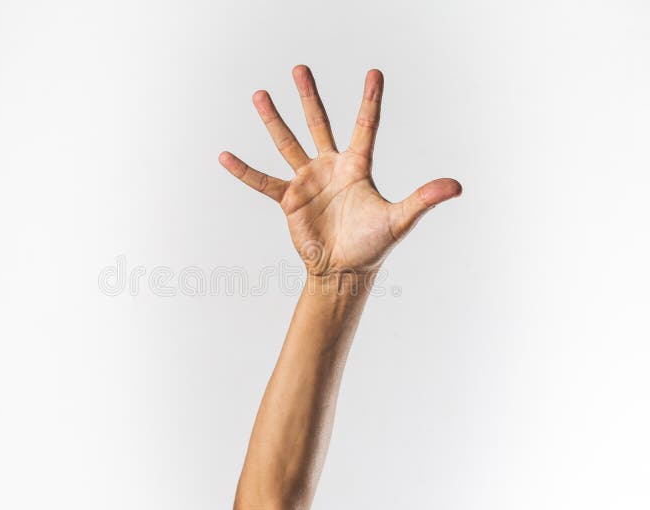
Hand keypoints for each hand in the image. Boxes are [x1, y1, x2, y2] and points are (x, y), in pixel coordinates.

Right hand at [219, 65, 461, 276]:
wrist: (344, 270)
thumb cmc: (373, 245)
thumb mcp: (400, 220)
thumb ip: (424, 199)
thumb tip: (457, 186)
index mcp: (357, 166)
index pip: (366, 126)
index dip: (370, 100)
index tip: (374, 72)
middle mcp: (330, 167)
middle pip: (319, 123)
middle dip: (310, 95)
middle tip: (299, 68)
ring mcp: (307, 181)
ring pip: (287, 143)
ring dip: (273, 119)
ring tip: (259, 94)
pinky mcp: (288, 199)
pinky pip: (262, 181)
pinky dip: (244, 171)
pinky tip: (224, 155)